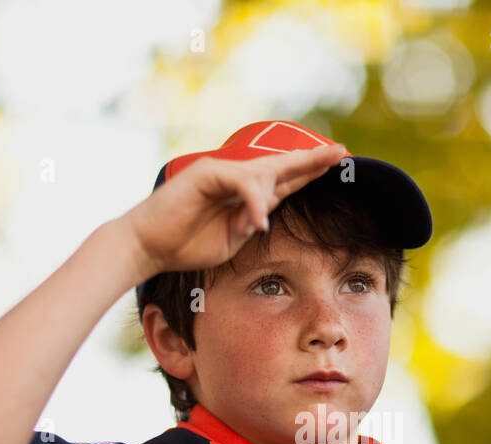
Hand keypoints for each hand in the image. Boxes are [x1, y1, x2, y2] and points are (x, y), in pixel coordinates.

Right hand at [122, 142, 348, 279]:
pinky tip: (255, 220)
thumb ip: (250, 226)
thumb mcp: (231, 240)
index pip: (284, 181)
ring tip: (285, 199)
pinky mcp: (207, 173)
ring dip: (278, 188)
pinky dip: (251, 201)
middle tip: (341, 151)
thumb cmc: (186, 246)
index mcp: (245, 196)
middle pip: (281, 165)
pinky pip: (241, 183)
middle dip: (312, 159)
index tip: (335, 164)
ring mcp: (222, 172)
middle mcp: (236, 178)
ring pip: (263, 174)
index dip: (309, 173)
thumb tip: (264, 216)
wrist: (149, 247)